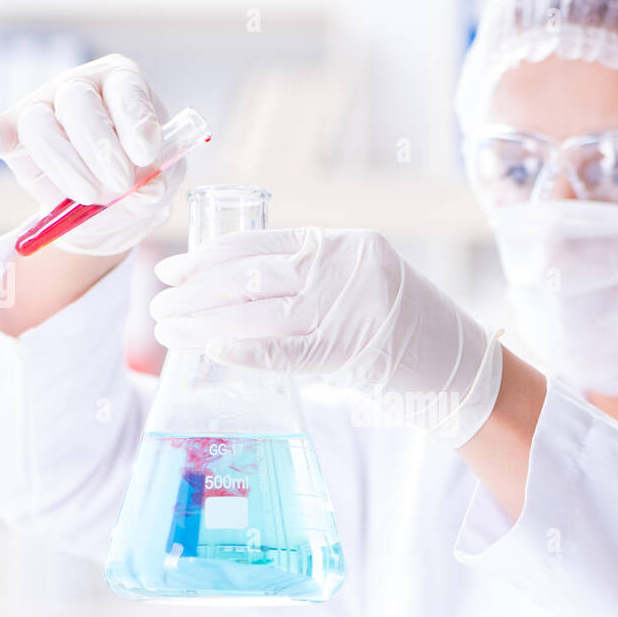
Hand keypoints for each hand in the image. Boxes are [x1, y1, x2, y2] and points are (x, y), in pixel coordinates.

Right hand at [0, 54, 186, 255]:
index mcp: (123, 86)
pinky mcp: (16, 136)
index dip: (135, 120)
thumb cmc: (139, 180)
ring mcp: (45, 108)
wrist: (112, 209)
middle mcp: (81, 88)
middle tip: (120, 183)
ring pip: (40, 124)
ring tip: (91, 195)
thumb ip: (154, 187)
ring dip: (65, 164)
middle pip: (78, 103)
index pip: (125, 90)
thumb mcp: (157, 186)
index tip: (146, 152)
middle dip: (100, 147)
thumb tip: (148, 189)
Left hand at [151, 228, 503, 444]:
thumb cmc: (401, 336)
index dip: (209, 257)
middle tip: (157, 306)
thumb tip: (230, 298)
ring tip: (168, 331)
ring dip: (207, 324)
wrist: (460, 371)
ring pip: (262, 312)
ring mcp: (354, 305)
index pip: (262, 244)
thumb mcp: (355, 292)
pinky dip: (246, 352)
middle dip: (197, 294)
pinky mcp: (356, 347)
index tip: (170, 269)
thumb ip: (306, 286)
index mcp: (343, 245)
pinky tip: (211, 352)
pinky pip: (288, 350)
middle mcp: (347, 267)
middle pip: (254, 277)